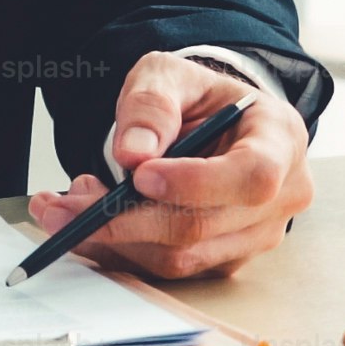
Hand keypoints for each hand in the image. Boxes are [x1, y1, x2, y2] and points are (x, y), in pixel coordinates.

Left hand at [25, 52, 312, 279]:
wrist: (216, 123)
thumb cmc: (202, 99)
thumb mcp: (172, 75)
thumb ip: (152, 104)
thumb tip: (132, 153)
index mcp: (281, 140)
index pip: (251, 176)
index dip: (195, 184)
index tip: (138, 177)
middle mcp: (281, 197)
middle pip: (202, 225)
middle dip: (123, 217)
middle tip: (63, 202)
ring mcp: (255, 237)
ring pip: (179, 257)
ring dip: (113, 237)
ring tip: (69, 201)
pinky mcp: (223, 260)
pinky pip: (167, 270)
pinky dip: (120, 249)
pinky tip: (91, 219)